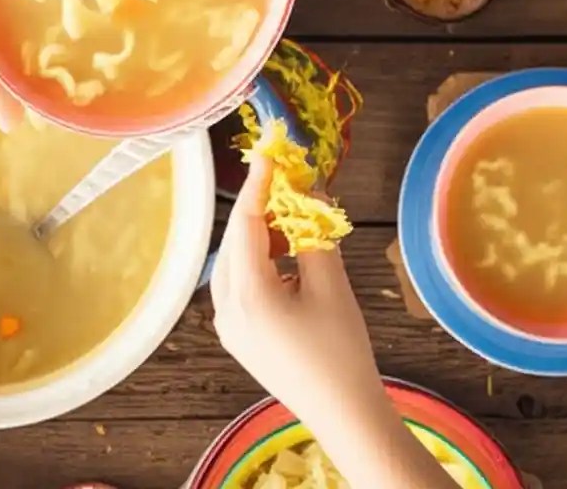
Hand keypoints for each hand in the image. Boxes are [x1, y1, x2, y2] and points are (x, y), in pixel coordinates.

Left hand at [211, 156, 383, 429]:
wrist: (341, 412)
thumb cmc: (341, 351)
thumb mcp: (332, 287)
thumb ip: (316, 236)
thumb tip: (310, 194)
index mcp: (247, 293)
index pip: (245, 224)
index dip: (257, 185)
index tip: (269, 154)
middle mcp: (225, 306)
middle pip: (235, 242)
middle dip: (260, 209)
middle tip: (288, 181)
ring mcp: (226, 323)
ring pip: (234, 262)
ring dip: (260, 236)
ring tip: (292, 216)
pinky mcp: (236, 334)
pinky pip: (239, 284)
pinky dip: (258, 262)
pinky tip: (285, 254)